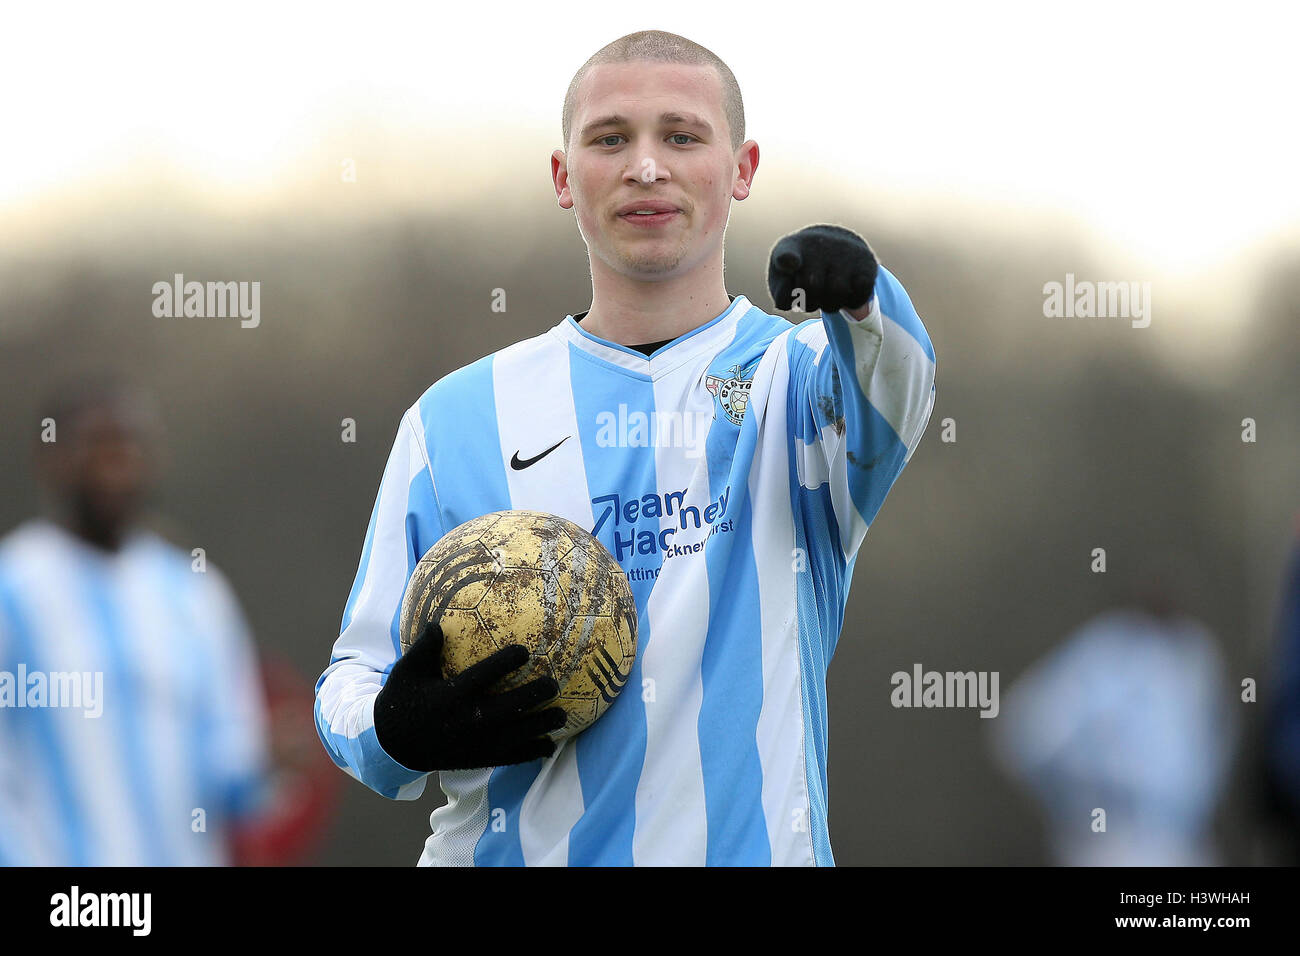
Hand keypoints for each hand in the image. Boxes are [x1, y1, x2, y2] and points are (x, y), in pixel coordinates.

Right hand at [374, 621, 565, 771]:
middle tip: (553, 684)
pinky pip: (508, 758)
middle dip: (532, 697)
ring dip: (539, 726)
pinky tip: (549, 747)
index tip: (526, 650)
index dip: (505, 663)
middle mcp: (464, 721)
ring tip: (562, 716)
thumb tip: (437, 621)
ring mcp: (472, 743)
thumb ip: (424, 647)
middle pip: (507, 709)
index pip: (482, 677)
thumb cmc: (402, 702)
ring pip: (513, 736)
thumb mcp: (406, 672)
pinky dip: (530, 753)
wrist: (391, 747)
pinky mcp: (476, 759)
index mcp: (449, 696)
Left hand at [767, 223, 877, 315]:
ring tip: (827, 294)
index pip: (786, 256)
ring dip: (829, 305)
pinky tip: (846, 292)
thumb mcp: (783, 278)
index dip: (787, 260)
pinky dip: (851, 303)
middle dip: (809, 301)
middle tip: (811, 295)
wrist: (834, 246)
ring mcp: (844, 252)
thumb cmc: (802, 269)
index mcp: (791, 248)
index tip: (789, 262)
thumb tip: (793, 301)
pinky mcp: (866, 265)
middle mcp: (819, 244)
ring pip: (836, 295)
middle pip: (811, 287)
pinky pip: (857, 298)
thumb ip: (781, 294)